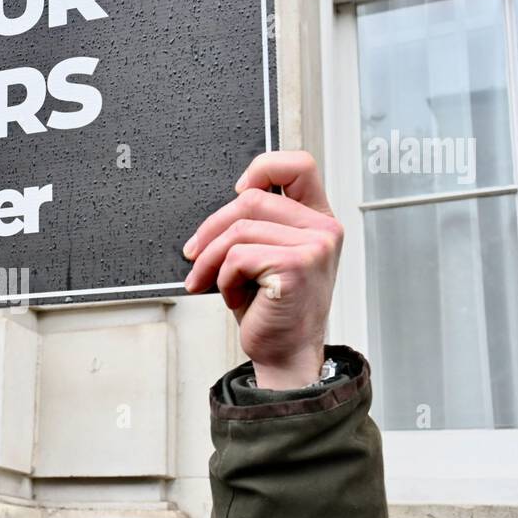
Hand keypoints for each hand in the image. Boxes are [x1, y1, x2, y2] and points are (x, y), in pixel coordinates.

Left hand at [183, 150, 341, 388]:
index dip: (260, 169)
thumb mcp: (266, 255)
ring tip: (212, 283)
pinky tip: (234, 298)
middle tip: (195, 256)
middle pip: (250, 199)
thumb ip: (258, 223)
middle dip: (211, 230)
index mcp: (317, 219)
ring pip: (238, 231)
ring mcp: (314, 246)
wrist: (285, 353)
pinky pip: (238, 257)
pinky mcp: (296, 265)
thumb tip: (224, 204)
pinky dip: (223, 279)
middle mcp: (323, 229)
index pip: (297, 165)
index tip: (236, 193)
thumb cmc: (272, 308)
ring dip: (211, 261)